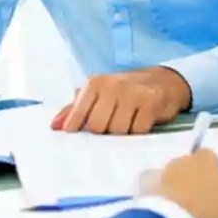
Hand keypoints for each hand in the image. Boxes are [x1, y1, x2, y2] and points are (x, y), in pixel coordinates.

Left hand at [50, 67, 190, 134]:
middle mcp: (113, 86)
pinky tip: (139, 122)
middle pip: (97, 126)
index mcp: (95, 83)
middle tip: (109, 127)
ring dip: (121, 134)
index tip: (73, 137)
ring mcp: (133, 93)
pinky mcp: (151, 103)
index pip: (77, 112)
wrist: (163, 81)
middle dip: (102, 133)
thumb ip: (75, 109)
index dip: (75, 128)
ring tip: (126, 122)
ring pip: (117, 131)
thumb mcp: (98, 94)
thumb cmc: (125, 91)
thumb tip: (54, 126)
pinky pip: (137, 131)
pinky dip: (137, 132)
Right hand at [144, 149, 217, 217]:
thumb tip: (166, 179)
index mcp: (206, 159)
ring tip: (192, 217)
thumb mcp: (152, 177)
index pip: (203, 156)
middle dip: (207, 184)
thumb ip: (164, 174)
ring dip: (212, 205)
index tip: (181, 176)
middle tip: (188, 196)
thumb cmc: (159, 196)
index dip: (192, 167)